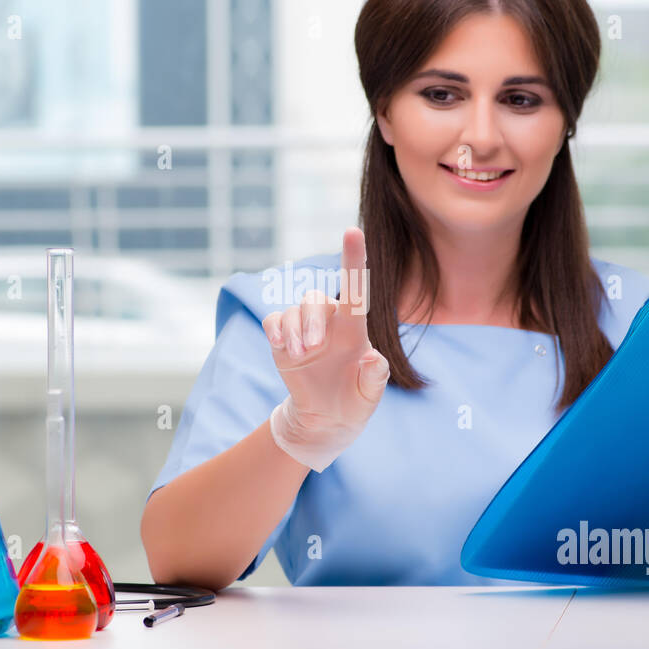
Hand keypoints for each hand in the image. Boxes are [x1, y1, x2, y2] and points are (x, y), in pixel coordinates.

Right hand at [261, 227, 389, 471]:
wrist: (325, 417)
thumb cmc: (354, 401)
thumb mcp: (369, 396)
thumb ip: (374, 377)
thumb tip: (372, 357)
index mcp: (355, 330)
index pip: (355, 290)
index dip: (354, 259)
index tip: (353, 230)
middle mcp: (329, 322)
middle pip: (315, 300)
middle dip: (311, 321)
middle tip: (313, 349)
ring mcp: (304, 329)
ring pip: (293, 310)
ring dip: (294, 331)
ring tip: (301, 356)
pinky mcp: (283, 338)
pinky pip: (274, 321)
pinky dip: (275, 331)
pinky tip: (283, 349)